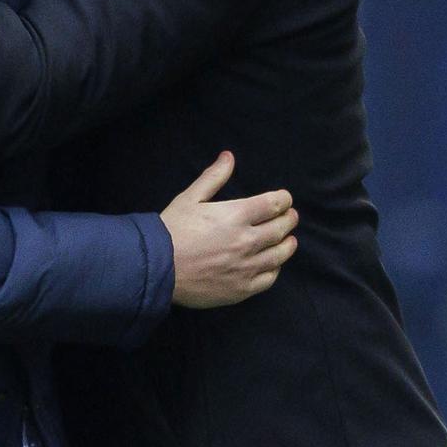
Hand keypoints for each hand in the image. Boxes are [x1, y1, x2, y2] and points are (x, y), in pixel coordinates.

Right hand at [161, 152, 296, 309]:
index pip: (274, 204)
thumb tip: (229, 157)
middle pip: (281, 228)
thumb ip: (213, 177)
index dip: (284, 199)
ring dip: (288, 244)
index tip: (285, 199)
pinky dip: (275, 269)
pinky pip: (268, 278)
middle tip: (290, 217)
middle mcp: (247, 241)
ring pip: (280, 255)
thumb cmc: (172, 231)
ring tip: (288, 240)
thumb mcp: (190, 198)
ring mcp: (246, 267)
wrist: (156, 268)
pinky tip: (273, 264)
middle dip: (289, 219)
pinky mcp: (241, 289)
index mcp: (236, 216)